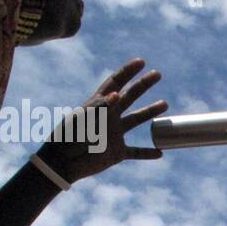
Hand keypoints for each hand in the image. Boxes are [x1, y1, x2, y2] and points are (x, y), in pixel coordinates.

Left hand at [37, 60, 166, 183]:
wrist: (62, 164)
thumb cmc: (69, 138)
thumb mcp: (82, 119)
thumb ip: (99, 106)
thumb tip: (117, 93)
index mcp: (99, 105)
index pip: (115, 83)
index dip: (127, 71)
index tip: (141, 62)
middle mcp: (109, 117)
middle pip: (130, 96)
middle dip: (143, 84)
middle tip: (157, 74)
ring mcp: (114, 134)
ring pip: (136, 120)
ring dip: (150, 112)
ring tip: (164, 104)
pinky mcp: (117, 153)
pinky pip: (135, 152)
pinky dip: (147, 153)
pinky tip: (159, 153)